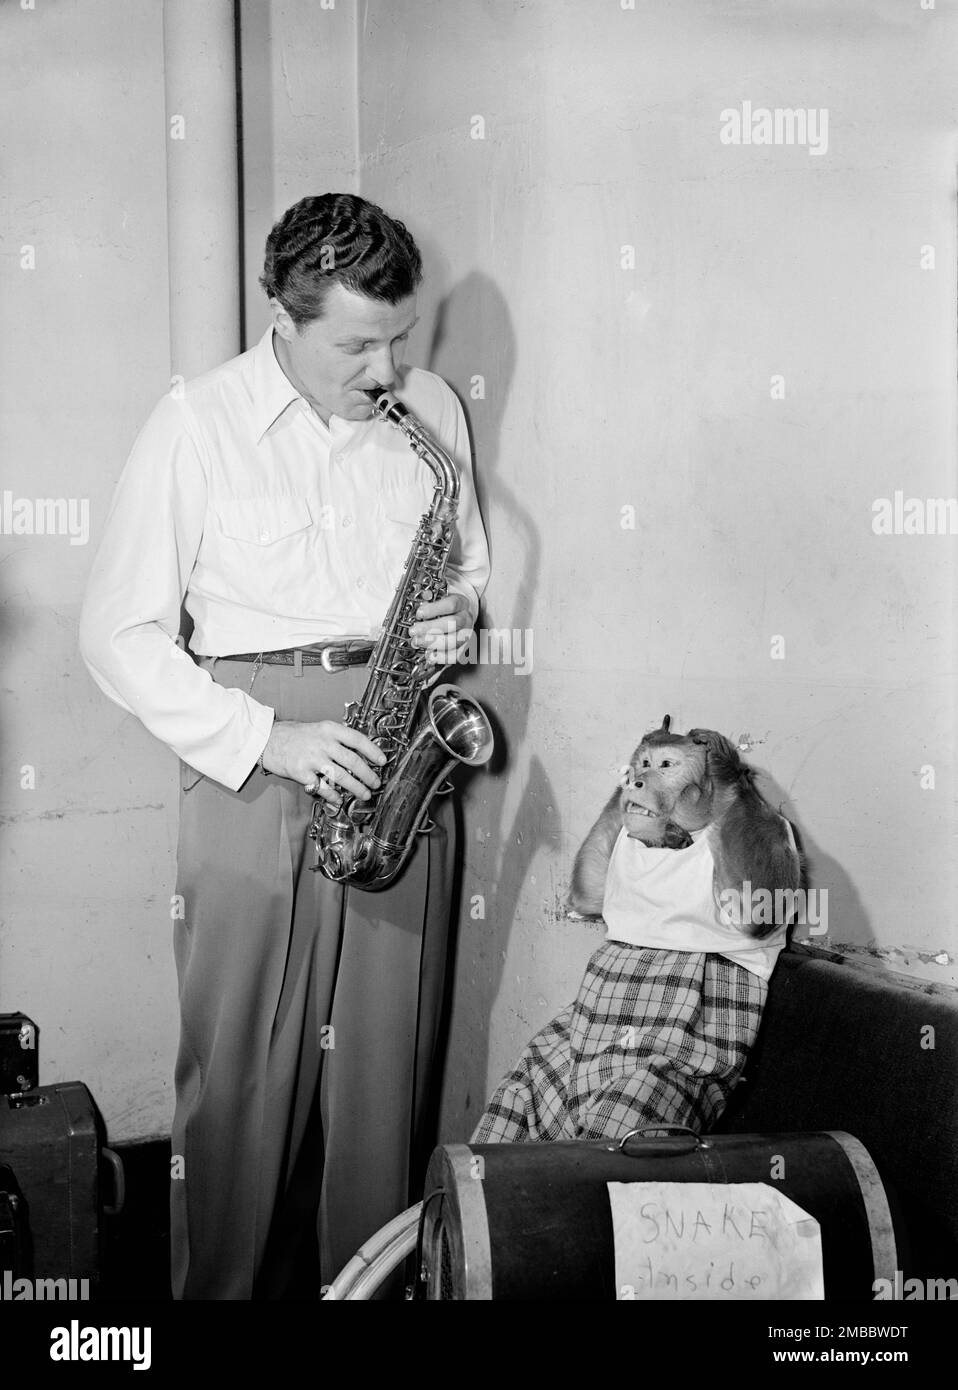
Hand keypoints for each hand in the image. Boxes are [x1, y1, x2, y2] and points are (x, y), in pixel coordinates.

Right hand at [260, 720, 386, 801]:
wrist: (267, 739)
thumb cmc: (294, 735)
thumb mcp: (318, 729)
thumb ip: (337, 739)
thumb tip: (360, 754)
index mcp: (329, 729)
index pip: (357, 739)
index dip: (373, 751)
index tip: (382, 761)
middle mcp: (322, 743)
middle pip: (353, 761)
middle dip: (368, 775)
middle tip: (376, 783)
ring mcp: (312, 758)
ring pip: (341, 776)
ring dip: (356, 788)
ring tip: (364, 794)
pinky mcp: (301, 772)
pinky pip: (322, 787)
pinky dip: (333, 795)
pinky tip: (339, 799)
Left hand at [408, 592, 472, 664]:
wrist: (461, 614)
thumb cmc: (447, 606)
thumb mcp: (440, 596)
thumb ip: (430, 597)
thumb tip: (420, 600)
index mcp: (461, 603)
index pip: (451, 605)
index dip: (434, 609)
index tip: (419, 613)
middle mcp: (466, 619)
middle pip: (453, 624)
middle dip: (430, 628)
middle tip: (414, 631)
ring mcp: (466, 634)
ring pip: (454, 641)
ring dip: (433, 643)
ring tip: (417, 642)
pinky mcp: (464, 648)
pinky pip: (456, 655)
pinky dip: (442, 657)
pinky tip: (429, 655)